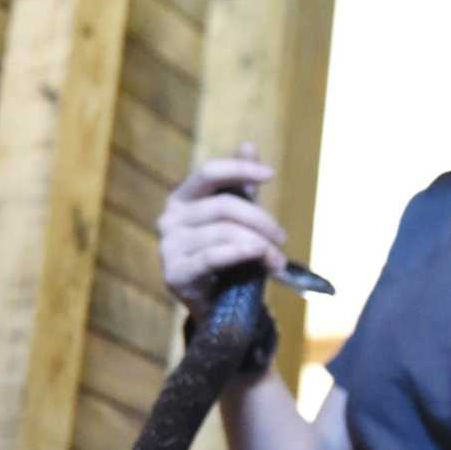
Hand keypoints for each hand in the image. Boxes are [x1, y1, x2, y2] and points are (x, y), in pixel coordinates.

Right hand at [159, 143, 288, 320]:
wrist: (216, 305)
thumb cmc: (228, 256)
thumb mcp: (238, 217)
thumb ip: (241, 185)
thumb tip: (248, 144)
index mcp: (182, 199)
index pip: (209, 173)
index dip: (240, 170)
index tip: (271, 175)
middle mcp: (169, 219)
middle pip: (223, 206)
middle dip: (260, 220)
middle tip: (282, 238)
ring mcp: (168, 247)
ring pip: (223, 233)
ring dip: (259, 244)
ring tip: (277, 260)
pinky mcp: (174, 273)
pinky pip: (212, 257)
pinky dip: (241, 254)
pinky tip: (260, 257)